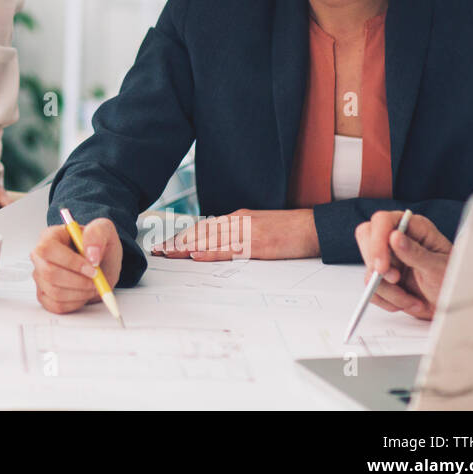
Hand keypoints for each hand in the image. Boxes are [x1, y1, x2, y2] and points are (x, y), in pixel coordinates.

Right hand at [30, 217, 122, 313]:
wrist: (102, 265)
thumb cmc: (98, 247)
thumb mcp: (104, 230)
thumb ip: (97, 234)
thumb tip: (91, 253)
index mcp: (50, 236)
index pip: (48, 249)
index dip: (70, 262)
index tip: (92, 269)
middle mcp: (41, 257)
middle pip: (49, 273)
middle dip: (79, 281)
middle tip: (95, 280)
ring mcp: (41, 277)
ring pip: (55, 292)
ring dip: (80, 293)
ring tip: (92, 285)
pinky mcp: (45, 294)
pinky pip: (56, 306)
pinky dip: (75, 303)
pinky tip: (83, 293)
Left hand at [150, 208, 318, 259]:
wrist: (314, 227)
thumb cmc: (289, 230)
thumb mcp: (259, 226)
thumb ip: (240, 232)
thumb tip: (220, 243)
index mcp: (238, 217)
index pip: (204, 227)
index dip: (183, 236)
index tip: (167, 244)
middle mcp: (239, 221)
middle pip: (201, 233)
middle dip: (178, 242)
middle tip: (158, 250)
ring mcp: (247, 232)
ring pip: (210, 240)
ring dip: (186, 248)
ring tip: (168, 254)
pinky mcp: (258, 245)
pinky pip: (229, 250)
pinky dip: (210, 253)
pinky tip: (195, 256)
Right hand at [354, 211, 451, 319]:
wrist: (455, 308)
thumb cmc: (454, 283)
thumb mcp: (438, 268)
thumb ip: (416, 253)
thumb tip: (394, 236)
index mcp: (414, 228)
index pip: (382, 221)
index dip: (377, 241)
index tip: (381, 266)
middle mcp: (398, 240)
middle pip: (367, 239)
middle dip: (378, 265)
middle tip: (395, 280)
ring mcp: (389, 259)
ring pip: (369, 269)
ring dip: (389, 290)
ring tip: (412, 299)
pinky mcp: (383, 278)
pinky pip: (371, 288)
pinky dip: (387, 300)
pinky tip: (407, 301)